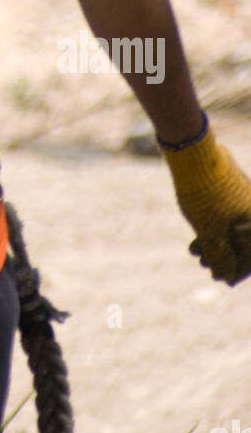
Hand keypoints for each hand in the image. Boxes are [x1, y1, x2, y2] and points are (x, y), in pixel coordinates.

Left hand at [162, 125, 250, 284]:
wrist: (191, 152)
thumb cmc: (204, 194)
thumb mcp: (209, 232)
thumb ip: (220, 257)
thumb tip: (225, 276)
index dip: (237, 271)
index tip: (222, 280)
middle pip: (242, 241)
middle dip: (223, 256)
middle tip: (204, 265)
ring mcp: (241, 196)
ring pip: (231, 227)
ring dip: (215, 242)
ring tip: (195, 251)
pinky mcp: (228, 188)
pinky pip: (225, 214)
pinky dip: (213, 227)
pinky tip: (197, 236)